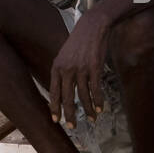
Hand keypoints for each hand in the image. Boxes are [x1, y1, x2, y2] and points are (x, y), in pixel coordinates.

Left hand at [49, 11, 110, 127]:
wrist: (92, 26)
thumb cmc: (79, 41)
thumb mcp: (64, 55)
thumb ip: (62, 71)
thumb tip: (62, 89)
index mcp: (57, 67)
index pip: (53, 92)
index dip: (54, 108)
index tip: (56, 120)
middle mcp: (67, 70)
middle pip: (67, 98)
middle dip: (70, 114)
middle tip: (72, 126)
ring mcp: (81, 69)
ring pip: (83, 96)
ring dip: (88, 110)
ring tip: (92, 118)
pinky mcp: (94, 68)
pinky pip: (96, 90)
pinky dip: (98, 101)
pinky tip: (100, 108)